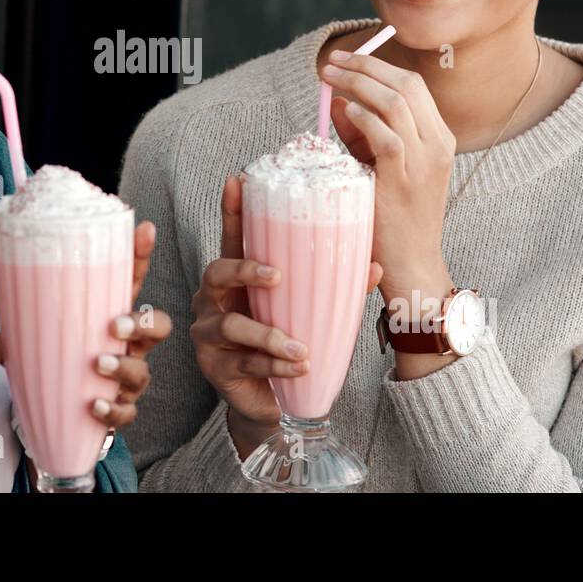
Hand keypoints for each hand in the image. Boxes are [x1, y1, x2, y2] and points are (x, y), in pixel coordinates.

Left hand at [0, 220, 170, 428]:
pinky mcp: (119, 407)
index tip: (144, 230)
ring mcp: (125, 377)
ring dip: (123, 368)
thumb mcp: (26, 342)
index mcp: (106, 314)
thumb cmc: (49, 357)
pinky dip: (114, 410)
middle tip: (116, 325)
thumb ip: (7, 339)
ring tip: (98, 365)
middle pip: (158, 325)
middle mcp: (125, 345)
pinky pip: (128, 411)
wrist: (52, 406)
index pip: (130, 281)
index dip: (140, 255)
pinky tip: (94, 406)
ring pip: (143, 371)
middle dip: (145, 323)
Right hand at [192, 176, 382, 452]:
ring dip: (268, 334)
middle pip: (217, 271)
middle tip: (276, 275)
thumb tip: (373, 265)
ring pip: (231, 325)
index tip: (237, 179)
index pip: (233, 237)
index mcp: (237, 277)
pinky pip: (244, 363)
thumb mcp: (307, 311)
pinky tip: (297, 367)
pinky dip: (274, 365)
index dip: (232, 208)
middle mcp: (215, 299)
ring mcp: (210, 333)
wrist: (273, 403)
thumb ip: (334, 287)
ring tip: (299, 348)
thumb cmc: (288, 343)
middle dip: (245, 270)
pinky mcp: (214, 367)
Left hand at [321, 50, 453, 297]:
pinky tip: (344, 111)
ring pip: (396, 103)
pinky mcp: (404, 181)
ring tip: (330, 79)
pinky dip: (364, 119)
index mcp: (439, 136)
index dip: (377, 65)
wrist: (412, 262)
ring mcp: (424, 162)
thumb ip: (362, 134)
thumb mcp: (382, 166)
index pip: (412, 84)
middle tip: (331, 62)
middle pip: (405, 85)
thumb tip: (337, 102)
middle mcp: (437, 144)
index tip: (344, 59)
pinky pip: (386, 138)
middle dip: (365, 66)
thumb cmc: (394, 214)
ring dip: (358, 84)